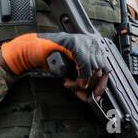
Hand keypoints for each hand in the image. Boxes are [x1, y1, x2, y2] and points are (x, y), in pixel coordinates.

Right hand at [0, 32, 114, 100]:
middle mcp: (90, 42)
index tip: (95, 95)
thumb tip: (95, 94)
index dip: (100, 85)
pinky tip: (68, 82)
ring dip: (81, 84)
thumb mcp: (71, 71)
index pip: (105, 68)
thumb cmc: (49, 60)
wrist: (31, 51)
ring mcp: (84, 42)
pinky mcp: (75, 45)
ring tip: (69, 85)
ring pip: (94, 70)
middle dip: (90, 86)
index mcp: (92, 47)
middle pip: (101, 70)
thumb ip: (84, 79)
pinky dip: (79, 79)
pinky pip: (85, 67)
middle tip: (77, 92)